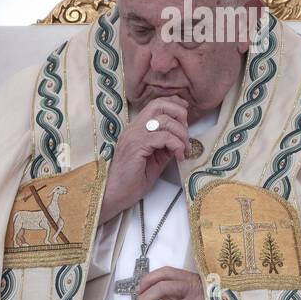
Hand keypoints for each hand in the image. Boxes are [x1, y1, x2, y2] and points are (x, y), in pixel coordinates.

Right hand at [99, 97, 189, 222]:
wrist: (114, 195)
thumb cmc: (132, 180)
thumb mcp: (155, 160)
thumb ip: (166, 146)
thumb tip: (182, 139)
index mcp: (137, 128)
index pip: (156, 104)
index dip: (175, 106)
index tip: (186, 119)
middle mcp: (134, 127)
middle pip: (160, 104)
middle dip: (180, 114)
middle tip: (186, 134)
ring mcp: (134, 135)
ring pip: (165, 120)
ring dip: (181, 134)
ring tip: (184, 150)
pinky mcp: (137, 146)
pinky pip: (164, 137)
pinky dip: (176, 145)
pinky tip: (178, 157)